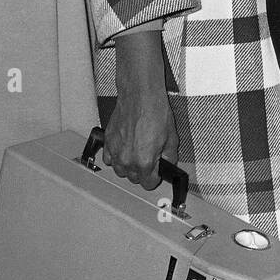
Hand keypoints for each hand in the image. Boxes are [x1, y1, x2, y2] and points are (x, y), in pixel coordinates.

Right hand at [106, 31, 177, 188]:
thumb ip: (169, 156)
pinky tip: (125, 147)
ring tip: (137, 152)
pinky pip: (109, 158)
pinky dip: (116, 156)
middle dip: (142, 171)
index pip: (148, 183)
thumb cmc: (156, 112)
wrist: (140, 95)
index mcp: (144, 162)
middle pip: (134, 178)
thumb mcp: (172, 137)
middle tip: (149, 157)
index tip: (157, 172)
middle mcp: (127, 161)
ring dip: (128, 165)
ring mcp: (115, 152)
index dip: (155, 177)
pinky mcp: (108, 142)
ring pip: (120, 170)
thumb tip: (168, 164)